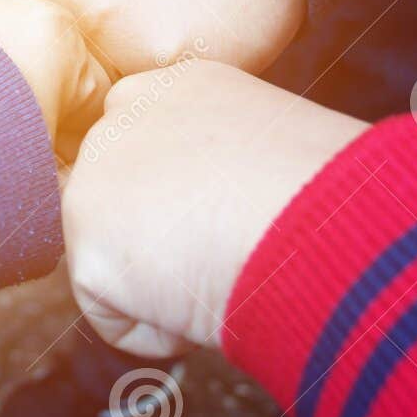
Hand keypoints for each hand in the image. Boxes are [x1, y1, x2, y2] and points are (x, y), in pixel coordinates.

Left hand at [64, 61, 367, 355]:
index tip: (226, 224)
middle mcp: (125, 113)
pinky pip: (114, 315)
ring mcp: (96, 169)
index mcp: (179, 86)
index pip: (147, 146)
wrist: (319, 220)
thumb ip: (225, 166)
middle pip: (118, 201)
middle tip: (230, 254)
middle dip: (161, 241)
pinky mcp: (85, 234)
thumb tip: (223, 213)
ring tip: (228, 268)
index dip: (180, 200)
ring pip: (114, 259)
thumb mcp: (278, 153)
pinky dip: (160, 330)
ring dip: (164, 286)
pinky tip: (206, 301)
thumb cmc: (330, 196)